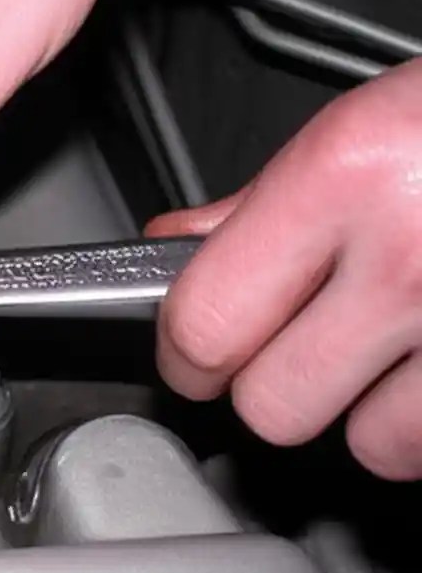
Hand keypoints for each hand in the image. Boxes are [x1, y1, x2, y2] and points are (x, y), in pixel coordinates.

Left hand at [148, 59, 421, 480]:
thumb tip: (176, 248)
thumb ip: (260, 203)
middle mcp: (415, 257)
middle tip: (292, 345)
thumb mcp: (366, 126)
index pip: (204, 323)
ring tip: (394, 343)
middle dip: (270, 384)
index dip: (186, 351)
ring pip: (369, 447)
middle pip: (273, 407)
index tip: (192, 352)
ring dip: (368, 412)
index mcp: (347, 177)